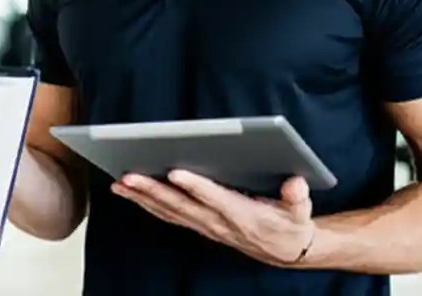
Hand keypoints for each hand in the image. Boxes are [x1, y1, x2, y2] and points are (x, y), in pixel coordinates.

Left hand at [112, 170, 316, 266]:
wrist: (284, 250)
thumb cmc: (290, 223)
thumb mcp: (301, 211)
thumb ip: (297, 197)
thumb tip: (295, 183)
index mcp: (242, 215)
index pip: (215, 199)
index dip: (196, 187)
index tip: (175, 172)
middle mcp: (218, 222)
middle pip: (181, 206)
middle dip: (153, 191)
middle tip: (129, 175)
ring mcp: (205, 226)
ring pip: (169, 211)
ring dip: (142, 198)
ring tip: (119, 182)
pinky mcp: (199, 225)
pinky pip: (168, 215)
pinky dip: (147, 204)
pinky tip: (130, 192)